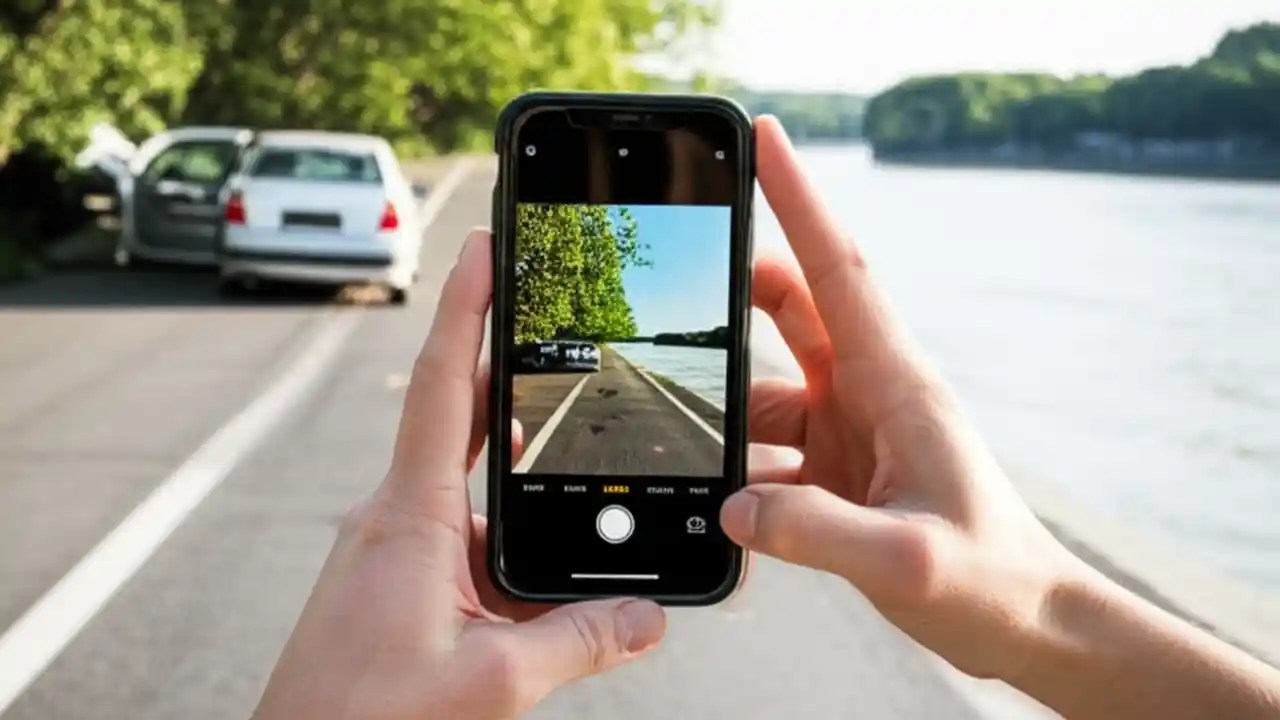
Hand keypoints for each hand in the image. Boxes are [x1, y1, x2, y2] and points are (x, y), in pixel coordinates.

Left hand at [255, 231, 665, 719]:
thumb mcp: (490, 681)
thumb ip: (576, 643)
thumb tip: (643, 618)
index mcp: (409, 516)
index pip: (444, 387)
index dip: (466, 308)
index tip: (485, 248)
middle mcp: (395, 518)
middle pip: (467, 425)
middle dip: (519, 385)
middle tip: (566, 343)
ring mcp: (393, 549)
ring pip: (474, 494)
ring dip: (525, 490)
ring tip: (578, 499)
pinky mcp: (395, 581)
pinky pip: (463, 540)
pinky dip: (507, 544)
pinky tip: (541, 586)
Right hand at [728, 117, 1082, 680]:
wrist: (1025, 622)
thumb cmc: (990, 580)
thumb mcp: (905, 561)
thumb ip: (814, 532)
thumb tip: (734, 506)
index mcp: (896, 384)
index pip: (836, 270)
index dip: (797, 198)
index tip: (764, 139)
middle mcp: (872, 393)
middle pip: (795, 309)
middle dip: (742, 286)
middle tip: (687, 278)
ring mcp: (854, 430)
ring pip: (770, 389)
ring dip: (729, 412)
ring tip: (691, 446)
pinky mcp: (842, 470)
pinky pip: (773, 448)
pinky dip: (743, 467)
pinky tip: (730, 504)